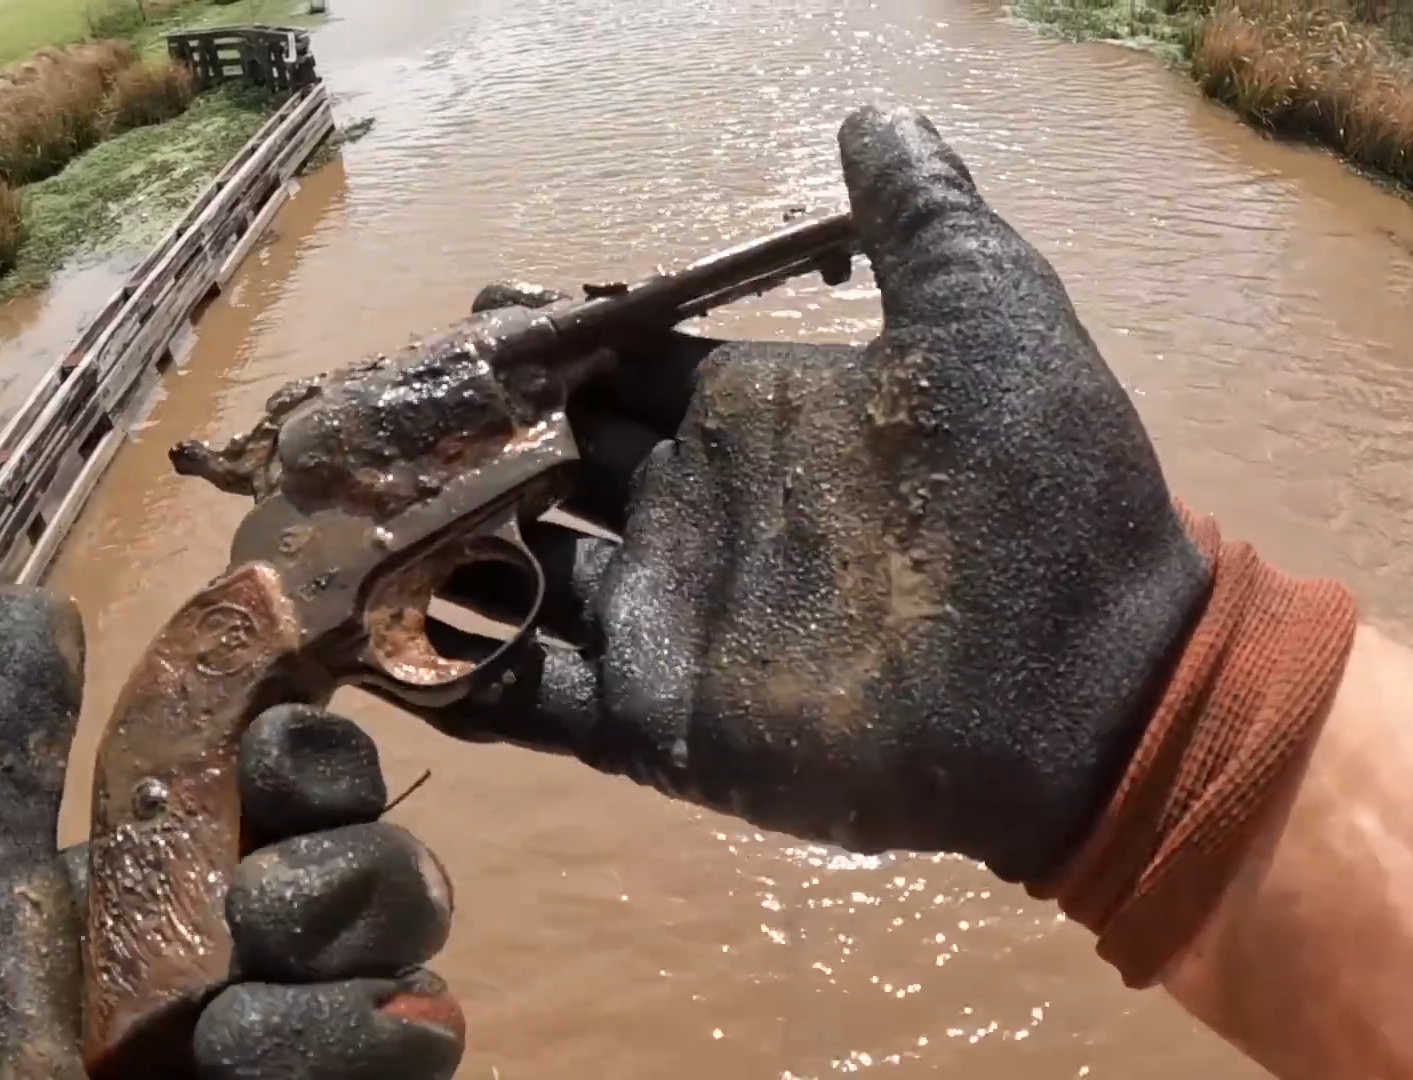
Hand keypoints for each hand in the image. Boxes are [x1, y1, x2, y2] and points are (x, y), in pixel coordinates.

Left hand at [0, 587, 463, 1079]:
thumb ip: (12, 750)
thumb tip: (31, 600)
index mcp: (203, 868)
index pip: (312, 769)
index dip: (309, 749)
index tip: (262, 757)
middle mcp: (284, 936)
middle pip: (389, 840)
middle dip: (335, 860)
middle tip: (247, 910)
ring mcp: (331, 1017)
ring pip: (415, 928)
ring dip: (330, 956)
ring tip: (217, 1030)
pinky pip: (422, 1036)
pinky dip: (351, 1040)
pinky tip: (247, 1068)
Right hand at [421, 104, 1213, 886]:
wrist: (1084, 681)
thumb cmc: (1040, 489)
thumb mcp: (987, 314)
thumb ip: (918, 216)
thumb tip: (869, 109)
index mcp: (751, 415)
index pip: (617, 365)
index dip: (548, 339)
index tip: (474, 313)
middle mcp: (692, 509)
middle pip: (544, 461)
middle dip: (460, 437)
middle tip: (361, 413)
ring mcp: (668, 617)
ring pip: (513, 570)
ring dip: (428, 545)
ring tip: (327, 515)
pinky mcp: (658, 719)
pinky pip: (530, 693)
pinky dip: (454, 669)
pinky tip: (371, 638)